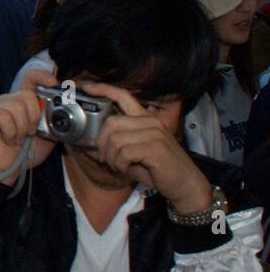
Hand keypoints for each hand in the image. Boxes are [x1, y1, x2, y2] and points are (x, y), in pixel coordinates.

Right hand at [0, 69, 59, 184]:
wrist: (9, 168)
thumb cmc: (26, 152)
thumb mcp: (47, 134)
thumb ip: (53, 120)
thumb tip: (65, 110)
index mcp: (21, 101)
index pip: (29, 78)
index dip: (41, 76)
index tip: (53, 82)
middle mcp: (6, 100)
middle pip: (26, 95)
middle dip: (34, 118)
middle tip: (30, 133)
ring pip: (16, 107)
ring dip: (22, 128)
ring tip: (18, 138)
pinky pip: (5, 117)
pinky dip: (11, 132)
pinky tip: (8, 139)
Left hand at [79, 82, 211, 212]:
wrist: (185, 185)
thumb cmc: (157, 169)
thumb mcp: (134, 153)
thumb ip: (116, 143)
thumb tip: (91, 143)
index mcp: (145, 118)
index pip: (123, 96)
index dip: (103, 89)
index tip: (87, 87)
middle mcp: (150, 121)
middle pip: (110, 123)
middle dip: (102, 143)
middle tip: (106, 159)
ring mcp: (154, 133)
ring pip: (115, 140)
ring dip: (111, 158)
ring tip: (119, 166)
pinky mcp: (155, 147)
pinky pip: (123, 153)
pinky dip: (119, 164)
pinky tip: (127, 169)